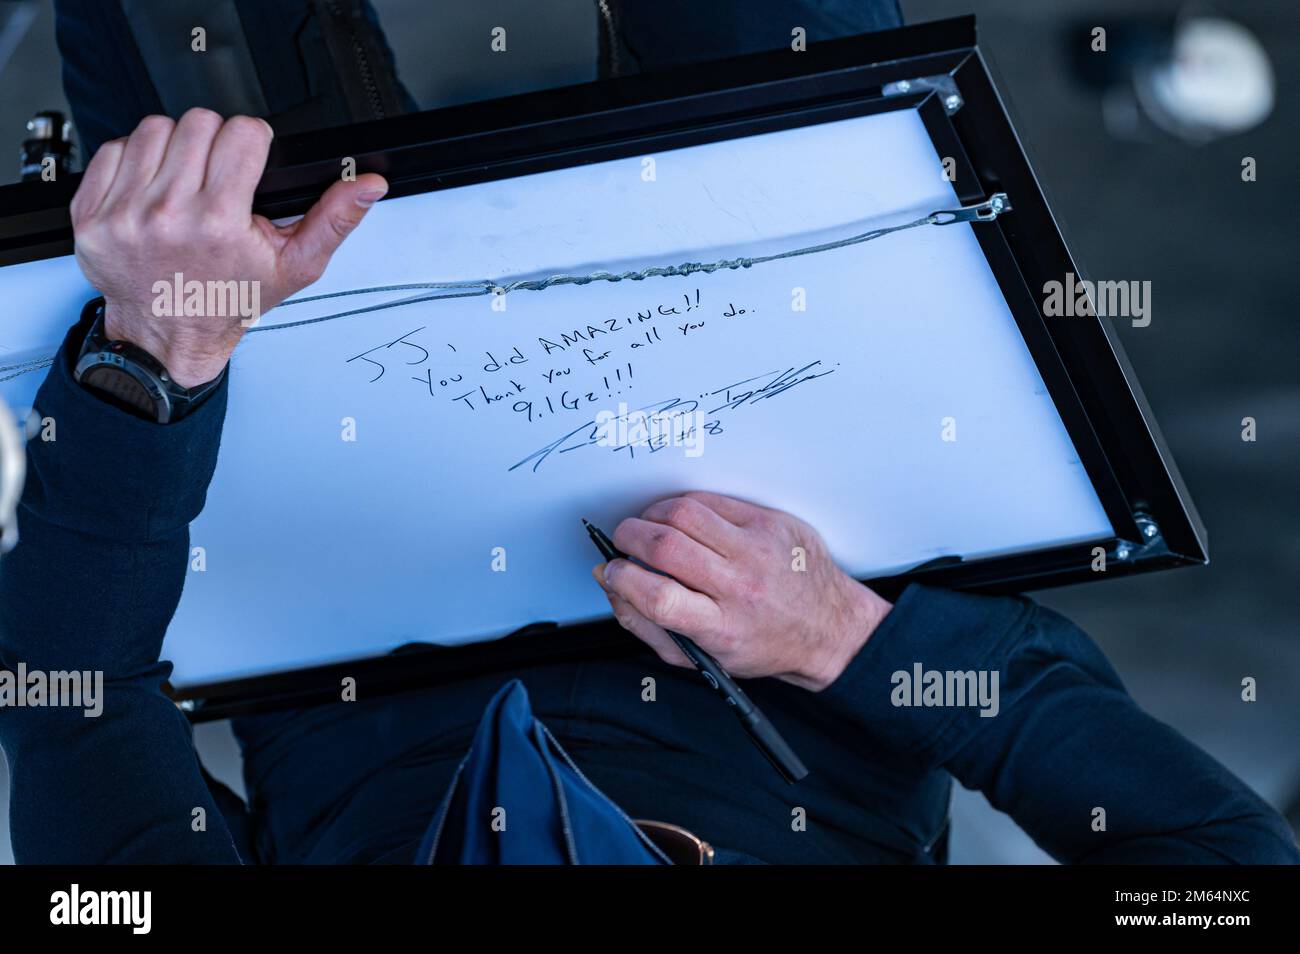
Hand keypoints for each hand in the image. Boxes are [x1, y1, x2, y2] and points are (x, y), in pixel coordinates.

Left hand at [69, 109, 387, 386]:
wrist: (171, 335)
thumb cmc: (229, 300)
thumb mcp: (294, 266)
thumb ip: (335, 220)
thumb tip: (367, 185)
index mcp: (219, 223)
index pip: (241, 133)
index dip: (253, 143)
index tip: (250, 163)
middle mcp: (167, 215)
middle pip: (198, 124)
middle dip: (215, 143)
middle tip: (219, 177)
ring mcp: (124, 213)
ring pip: (155, 128)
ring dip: (175, 147)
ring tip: (186, 183)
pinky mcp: (92, 213)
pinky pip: (113, 149)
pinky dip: (135, 161)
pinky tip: (153, 190)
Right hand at [594, 492, 891, 691]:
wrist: (827, 627)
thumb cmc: (763, 643)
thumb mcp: (701, 655)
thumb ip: (646, 623)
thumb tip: (610, 583)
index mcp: (722, 628)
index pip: (658, 597)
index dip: (621, 579)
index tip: (611, 571)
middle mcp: (741, 587)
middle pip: (666, 546)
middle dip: (629, 537)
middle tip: (624, 542)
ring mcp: (758, 550)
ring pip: (686, 513)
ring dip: (653, 515)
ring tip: (650, 527)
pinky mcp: (770, 523)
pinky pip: (713, 500)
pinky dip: (684, 505)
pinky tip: (681, 519)